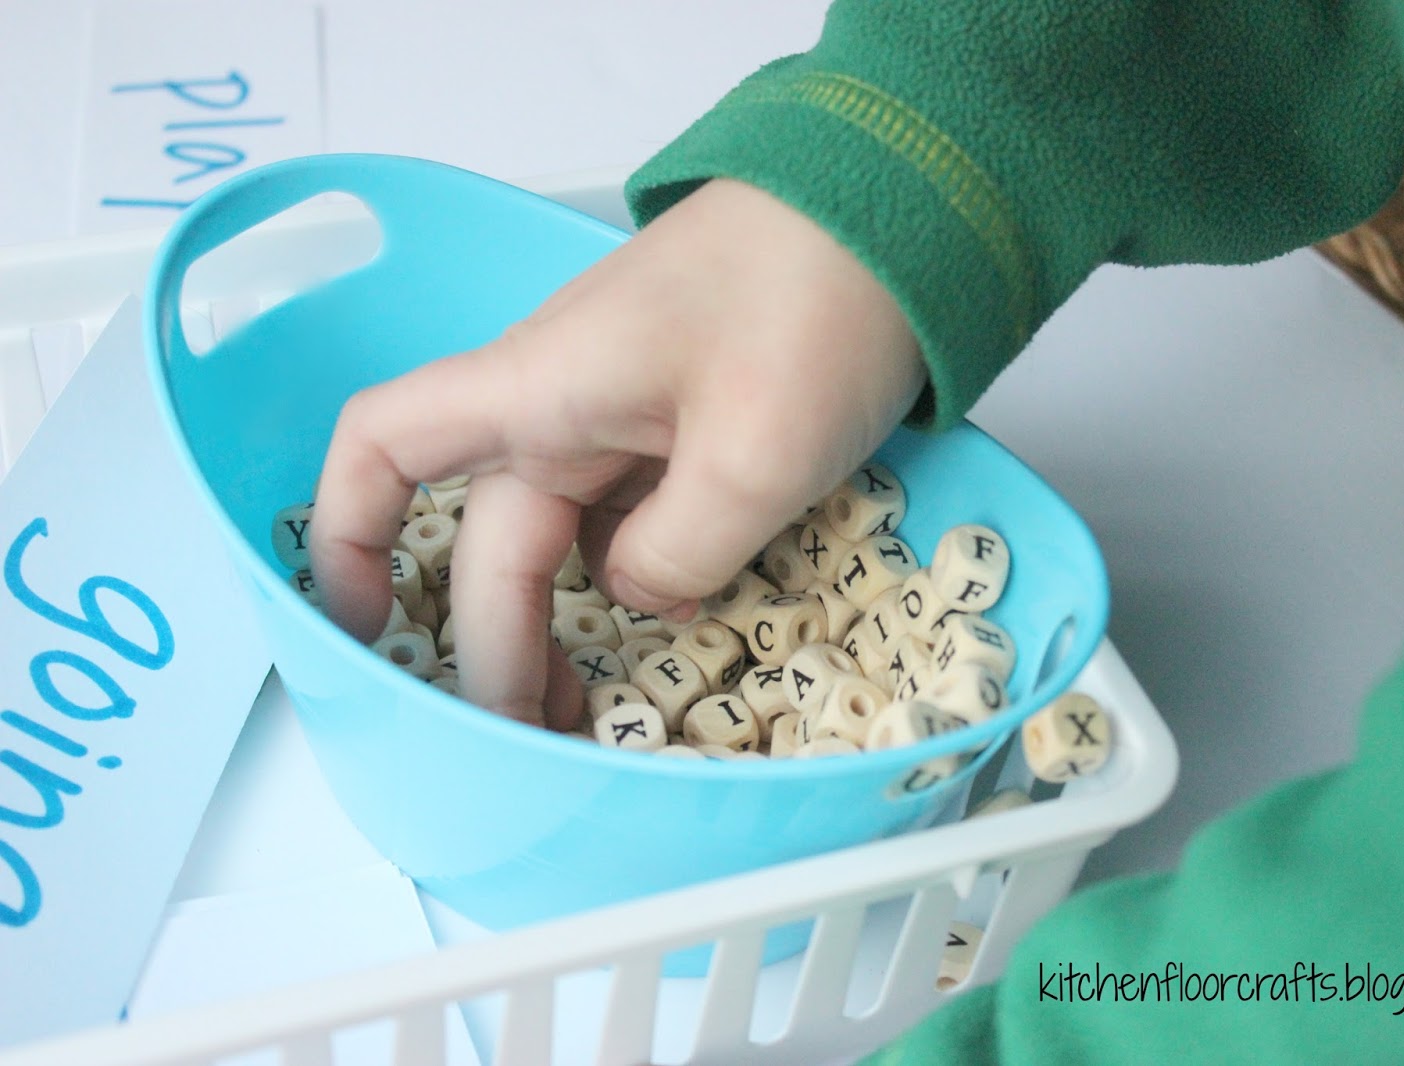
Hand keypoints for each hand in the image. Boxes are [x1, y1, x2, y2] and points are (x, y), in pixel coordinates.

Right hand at [309, 178, 926, 726]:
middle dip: (497, 645)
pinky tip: (671, 632)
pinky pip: (635, 514)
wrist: (904, 210)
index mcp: (540, 391)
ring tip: (589, 714)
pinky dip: (635, 578)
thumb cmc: (815, 305)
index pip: (384, 447)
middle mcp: (560, 401)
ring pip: (567, 537)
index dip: (347, 537)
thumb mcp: (751, 461)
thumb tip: (637, 601)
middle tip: (536, 740)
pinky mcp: (684, 420)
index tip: (360, 630)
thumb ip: (674, 557)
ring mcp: (624, 410)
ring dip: (567, 624)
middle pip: (492, 540)